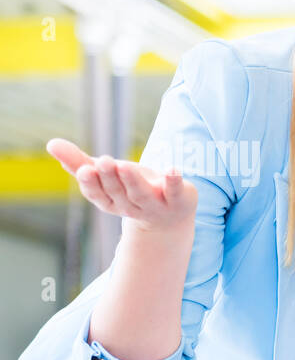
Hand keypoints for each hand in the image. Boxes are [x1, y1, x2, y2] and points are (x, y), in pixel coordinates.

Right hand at [47, 138, 196, 232]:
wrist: (172, 216)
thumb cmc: (133, 189)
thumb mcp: (107, 175)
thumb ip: (79, 161)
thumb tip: (50, 144)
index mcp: (111, 201)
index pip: (97, 194)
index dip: (91, 184)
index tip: (85, 170)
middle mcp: (131, 207)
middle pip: (118, 193)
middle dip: (110, 178)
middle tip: (104, 161)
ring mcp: (156, 206)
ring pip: (141, 195)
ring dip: (133, 181)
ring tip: (125, 165)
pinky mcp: (178, 200)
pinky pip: (175, 192)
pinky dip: (174, 181)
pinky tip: (172, 169)